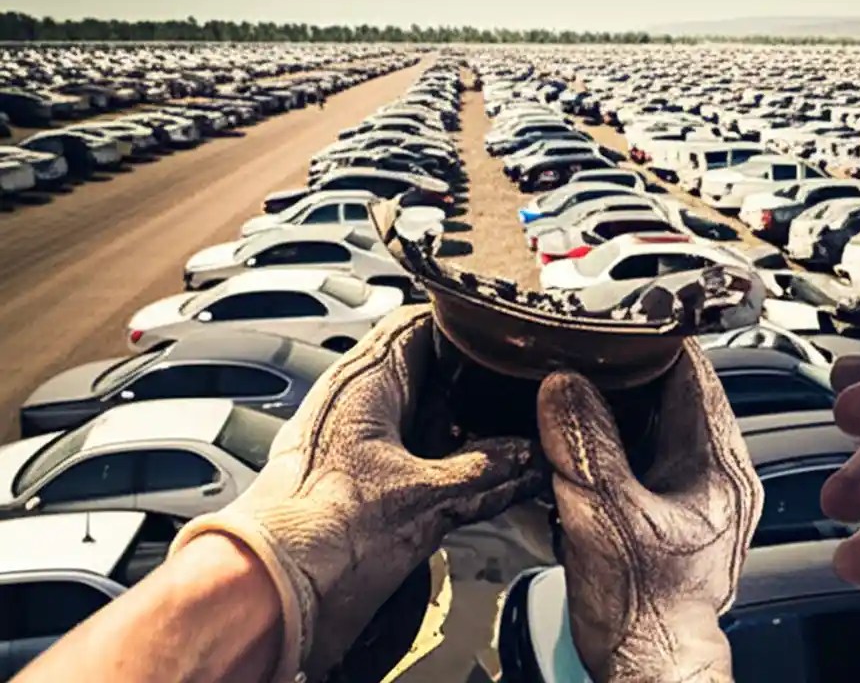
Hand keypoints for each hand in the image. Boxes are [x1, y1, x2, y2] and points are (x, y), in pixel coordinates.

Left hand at [169, 306, 543, 681]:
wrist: (270, 594)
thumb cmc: (318, 536)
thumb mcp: (428, 498)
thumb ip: (488, 473)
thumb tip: (528, 457)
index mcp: (365, 381)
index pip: (423, 324)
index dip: (470, 326)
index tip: (512, 340)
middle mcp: (357, 402)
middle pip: (430, 371)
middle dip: (478, 384)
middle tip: (525, 393)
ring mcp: (354, 440)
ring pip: (423, 414)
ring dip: (464, 425)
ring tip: (515, 436)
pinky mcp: (355, 480)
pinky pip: (412, 453)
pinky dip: (445, 460)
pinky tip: (479, 477)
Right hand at [536, 340, 763, 681]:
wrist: (648, 665)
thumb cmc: (645, 612)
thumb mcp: (603, 517)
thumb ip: (584, 446)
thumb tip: (565, 388)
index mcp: (717, 464)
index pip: (691, 370)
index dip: (647, 341)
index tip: (607, 327)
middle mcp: (717, 474)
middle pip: (672, 392)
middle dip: (623, 374)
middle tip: (579, 357)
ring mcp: (698, 494)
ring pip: (657, 423)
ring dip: (616, 408)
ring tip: (574, 393)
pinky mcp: (674, 513)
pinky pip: (645, 455)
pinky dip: (614, 442)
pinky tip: (581, 445)